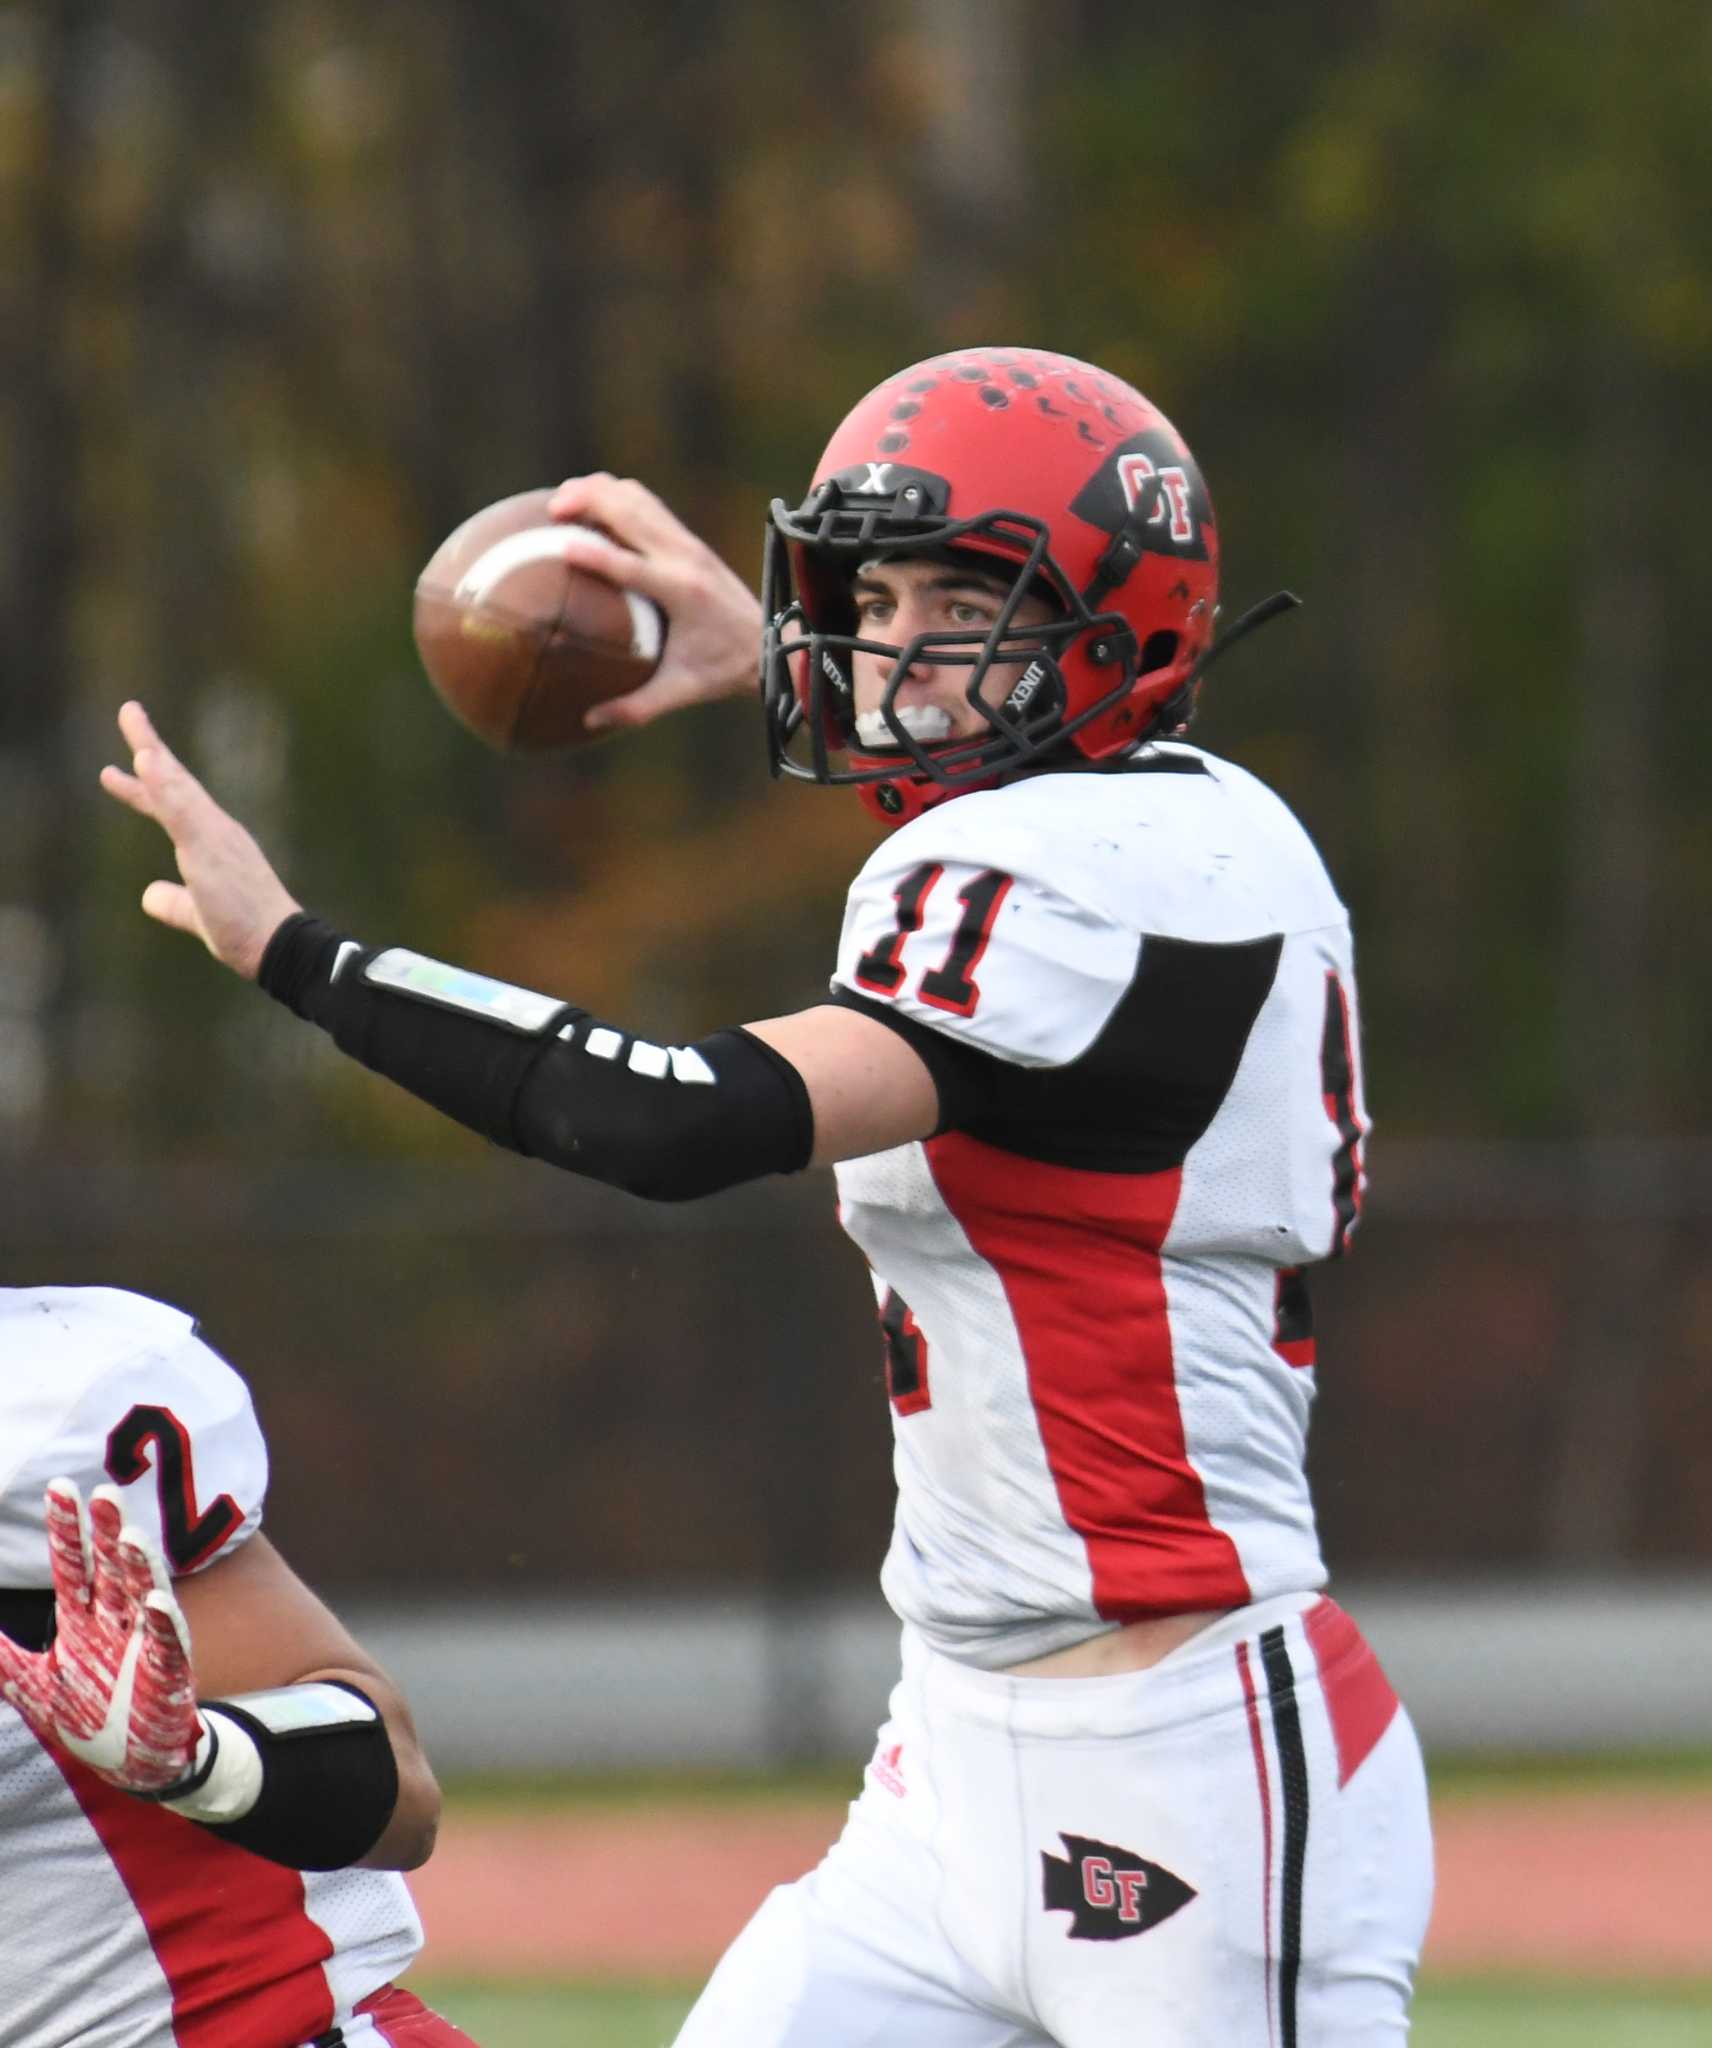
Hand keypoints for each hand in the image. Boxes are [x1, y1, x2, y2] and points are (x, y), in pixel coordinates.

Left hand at [0, 1482, 200, 1792]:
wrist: (134, 1763)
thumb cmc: (91, 1717)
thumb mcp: (36, 1688)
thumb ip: (3, 1659)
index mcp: (84, 1620)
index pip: (73, 1564)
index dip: (67, 1528)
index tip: (60, 1487)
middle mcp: (117, 1622)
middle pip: (112, 1568)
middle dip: (107, 1532)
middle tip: (104, 1491)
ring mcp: (145, 1644)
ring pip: (143, 1593)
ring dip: (139, 1566)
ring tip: (129, 1536)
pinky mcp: (169, 1673)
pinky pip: (167, 1644)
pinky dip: (164, 1623)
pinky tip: (158, 1602)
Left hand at [99, 701, 300, 979]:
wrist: (280, 946)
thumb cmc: (248, 931)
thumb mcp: (199, 915)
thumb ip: (174, 903)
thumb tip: (150, 895)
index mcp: (211, 844)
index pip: (173, 804)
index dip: (148, 783)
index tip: (128, 760)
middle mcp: (216, 831)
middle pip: (176, 782)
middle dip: (150, 747)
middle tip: (129, 711)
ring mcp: (215, 837)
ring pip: (179, 789)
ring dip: (156, 756)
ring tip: (135, 725)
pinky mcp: (212, 847)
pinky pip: (183, 809)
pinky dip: (164, 783)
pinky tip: (146, 760)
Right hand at [547, 474, 764, 733]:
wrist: (768, 644)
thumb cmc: (722, 670)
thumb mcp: (682, 691)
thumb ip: (636, 708)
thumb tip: (589, 721)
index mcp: (682, 592)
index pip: (631, 567)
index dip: (596, 554)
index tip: (561, 546)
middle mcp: (685, 558)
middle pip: (632, 513)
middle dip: (590, 501)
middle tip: (551, 508)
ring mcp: (688, 543)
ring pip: (639, 499)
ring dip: (600, 490)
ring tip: (561, 497)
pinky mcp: (688, 540)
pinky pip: (648, 504)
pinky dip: (617, 496)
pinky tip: (590, 503)